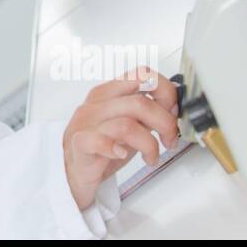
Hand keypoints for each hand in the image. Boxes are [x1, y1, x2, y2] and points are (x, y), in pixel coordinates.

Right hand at [61, 66, 179, 210]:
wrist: (73, 172)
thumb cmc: (101, 148)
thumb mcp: (127, 125)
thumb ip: (146, 114)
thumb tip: (173, 108)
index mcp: (109, 93)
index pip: (141, 75)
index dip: (165, 91)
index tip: (174, 111)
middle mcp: (97, 104)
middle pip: (140, 103)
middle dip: (165, 124)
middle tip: (169, 139)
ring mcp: (86, 123)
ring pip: (126, 124)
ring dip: (149, 144)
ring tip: (152, 156)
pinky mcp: (80, 145)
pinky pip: (97, 140)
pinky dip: (114, 148)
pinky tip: (121, 155)